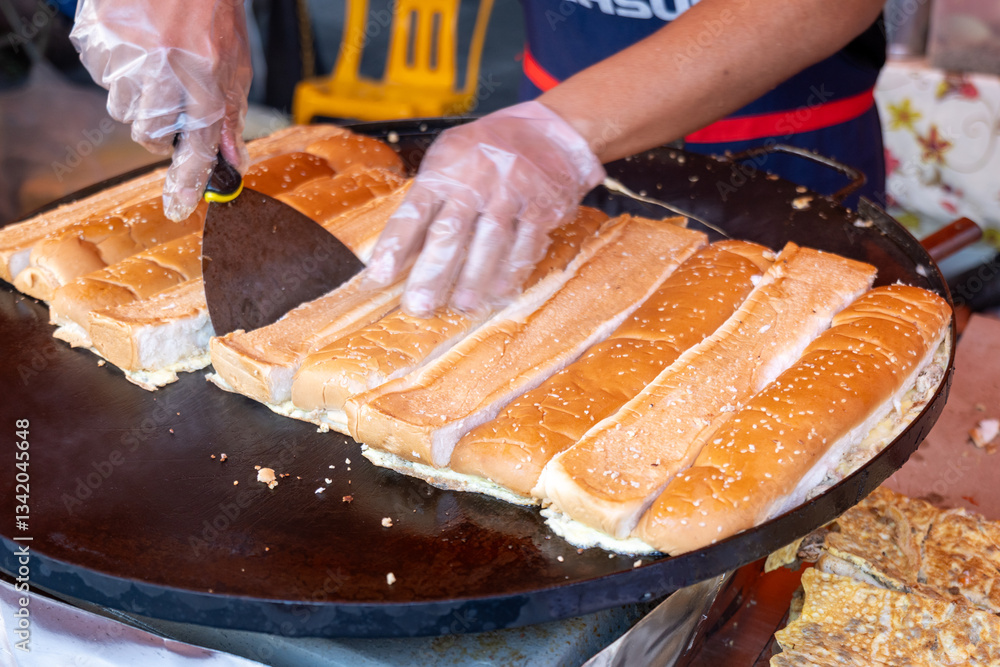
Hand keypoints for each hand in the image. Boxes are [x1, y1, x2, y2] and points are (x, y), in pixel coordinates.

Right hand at [70, 0, 251, 220]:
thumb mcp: (235, 62)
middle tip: (174, 98)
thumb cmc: (213, 8)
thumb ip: (230, 114)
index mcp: (205, 77)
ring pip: (123, 108)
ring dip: (139, 96)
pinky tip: (136, 41)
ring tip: (157, 59)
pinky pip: (101, 75)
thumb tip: (234, 161)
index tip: (177, 208)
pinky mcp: (96, 36)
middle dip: (162, 126)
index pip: (197, 145)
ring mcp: (125, 53)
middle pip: (150, 134)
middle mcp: (164, 69)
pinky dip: (117, 67)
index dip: (186, 181)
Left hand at [364, 101, 605, 316]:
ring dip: (474, 278)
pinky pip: (525, 242)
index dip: (396, 245)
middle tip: (419, 305)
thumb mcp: (450, 159)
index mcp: (444, 171)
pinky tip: (500, 292)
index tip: (379, 276)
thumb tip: (403, 251)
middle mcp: (475, 181)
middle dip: (432, 272)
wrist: (550, 130)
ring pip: (489, 240)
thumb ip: (429, 200)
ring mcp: (510, 193)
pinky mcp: (541, 205)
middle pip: (450, 231)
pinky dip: (512, 270)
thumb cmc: (489, 150)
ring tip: (461, 307)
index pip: (413, 211)